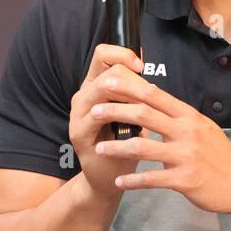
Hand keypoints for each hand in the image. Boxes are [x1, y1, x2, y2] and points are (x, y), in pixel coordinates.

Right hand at [68, 44, 149, 201]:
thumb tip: (144, 63)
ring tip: (145, 106)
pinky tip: (132, 123)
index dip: (124, 54)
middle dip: (134, 79)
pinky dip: (117, 115)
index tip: (142, 67)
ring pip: (101, 88)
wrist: (109, 177)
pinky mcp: (79, 132)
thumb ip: (133, 90)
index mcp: (95, 86)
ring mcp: (78, 113)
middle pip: (107, 71)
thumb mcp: (132, 111)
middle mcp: (83, 95)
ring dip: (128, 94)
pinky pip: (97, 116)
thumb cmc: (124, 142)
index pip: (103, 55)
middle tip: (152, 94)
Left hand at [87, 59, 230, 215]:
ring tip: (99, 150)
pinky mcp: (185, 179)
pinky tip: (119, 183)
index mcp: (188, 116)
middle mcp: (186, 131)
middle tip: (93, 111)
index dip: (128, 87)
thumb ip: (177, 116)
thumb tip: (152, 95)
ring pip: (143, 147)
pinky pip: (152, 179)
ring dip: (117, 148)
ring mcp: (186, 156)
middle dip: (115, 111)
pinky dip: (133, 181)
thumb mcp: (202, 128)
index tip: (106, 82)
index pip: (154, 94)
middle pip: (144, 114)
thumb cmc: (220, 156)